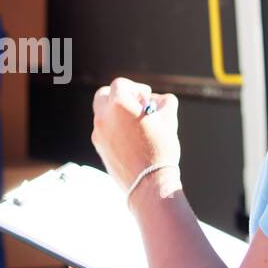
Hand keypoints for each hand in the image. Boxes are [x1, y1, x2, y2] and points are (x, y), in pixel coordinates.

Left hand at [90, 77, 180, 195]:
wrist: (148, 183)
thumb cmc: (160, 149)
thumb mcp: (169, 120)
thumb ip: (164, 102)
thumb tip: (159, 100)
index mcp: (118, 104)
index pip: (120, 84)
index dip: (136, 88)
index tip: (146, 98)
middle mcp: (103, 117)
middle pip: (103, 95)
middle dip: (118, 96)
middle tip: (135, 105)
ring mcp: (98, 134)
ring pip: (103, 115)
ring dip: (117, 114)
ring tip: (136, 125)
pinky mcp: (99, 149)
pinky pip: (104, 131)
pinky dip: (114, 130)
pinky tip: (131, 140)